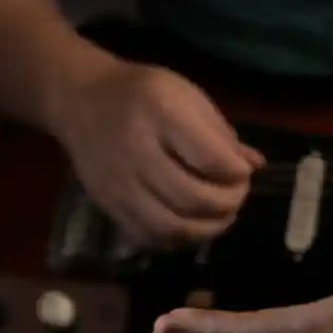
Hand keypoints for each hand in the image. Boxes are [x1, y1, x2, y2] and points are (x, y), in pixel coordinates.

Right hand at [51, 59, 264, 248]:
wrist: (79, 101)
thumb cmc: (141, 92)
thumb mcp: (185, 95)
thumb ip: (219, 132)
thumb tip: (253, 166)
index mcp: (160, 113)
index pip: (211, 159)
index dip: (236, 173)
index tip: (242, 171)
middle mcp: (136, 151)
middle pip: (192, 198)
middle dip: (227, 204)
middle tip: (236, 196)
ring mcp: (118, 184)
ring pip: (171, 227)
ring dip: (205, 230)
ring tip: (219, 217)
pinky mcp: (108, 206)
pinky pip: (148, 237)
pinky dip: (177, 240)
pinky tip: (190, 226)